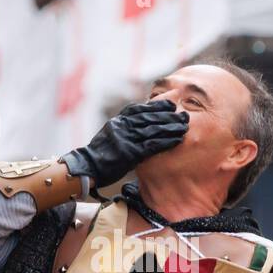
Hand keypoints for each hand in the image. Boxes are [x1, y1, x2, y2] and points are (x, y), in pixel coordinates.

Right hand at [61, 99, 187, 189]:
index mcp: (118, 120)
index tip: (171, 104)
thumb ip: (125, 126)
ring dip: (171, 127)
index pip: (140, 109)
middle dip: (169, 116)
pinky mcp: (130, 153)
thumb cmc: (102, 153)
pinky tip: (177, 140)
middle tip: (184, 115)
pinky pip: (152, 145)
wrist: (88, 167)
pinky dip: (166, 141)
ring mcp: (125, 139)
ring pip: (153, 129)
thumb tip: (144, 122)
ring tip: (185, 126)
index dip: (157, 106)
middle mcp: (122, 126)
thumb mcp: (111, 134)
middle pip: (150, 117)